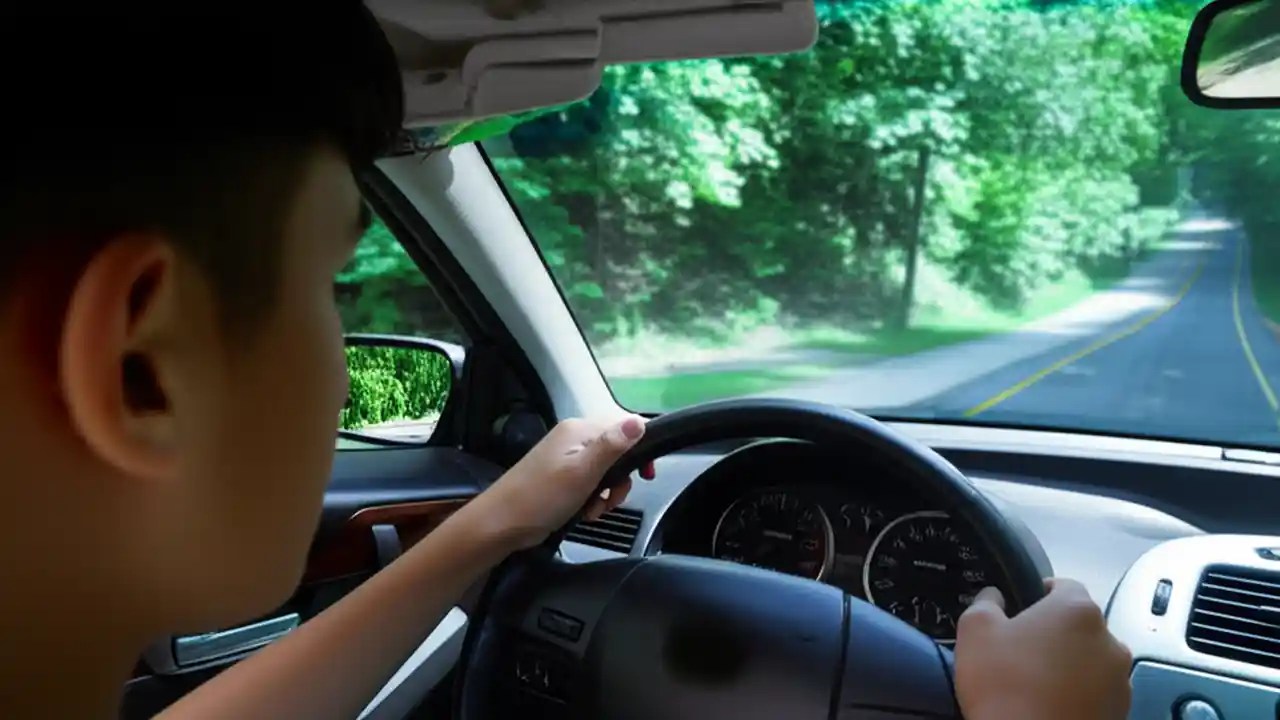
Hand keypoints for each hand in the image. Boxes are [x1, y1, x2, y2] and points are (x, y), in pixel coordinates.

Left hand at [465, 416, 647, 550]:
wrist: (501, 524)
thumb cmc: (542, 497)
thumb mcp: (583, 472)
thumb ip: (612, 446)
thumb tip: (639, 421)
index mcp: (579, 430)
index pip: (624, 427)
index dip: (640, 450)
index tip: (646, 476)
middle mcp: (573, 438)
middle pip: (616, 452)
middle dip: (620, 479)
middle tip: (611, 499)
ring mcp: (566, 458)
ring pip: (605, 471)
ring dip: (606, 493)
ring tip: (594, 509)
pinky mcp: (561, 478)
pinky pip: (590, 483)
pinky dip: (592, 498)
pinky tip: (585, 512)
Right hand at [954, 578, 1131, 719]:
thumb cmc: (1003, 684)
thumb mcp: (975, 631)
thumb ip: (986, 602)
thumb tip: (995, 596)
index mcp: (1077, 609)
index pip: (1062, 584)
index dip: (1037, 593)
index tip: (1019, 611)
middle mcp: (1109, 639)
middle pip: (1079, 624)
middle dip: (1054, 632)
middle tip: (1023, 651)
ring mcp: (1120, 678)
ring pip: (1091, 659)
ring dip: (1071, 664)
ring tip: (1039, 684)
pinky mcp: (1122, 711)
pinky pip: (1097, 690)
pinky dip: (1080, 692)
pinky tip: (1053, 704)